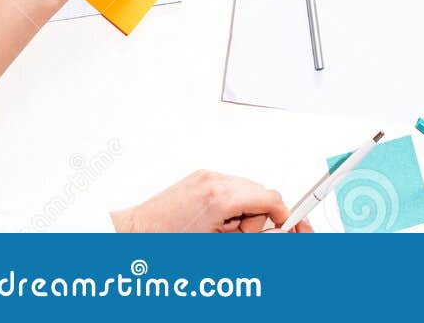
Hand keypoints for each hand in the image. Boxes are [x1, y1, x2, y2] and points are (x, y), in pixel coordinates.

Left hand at [110, 172, 310, 232]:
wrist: (130, 239)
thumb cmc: (165, 247)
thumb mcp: (217, 248)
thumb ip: (250, 239)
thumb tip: (276, 235)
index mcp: (222, 196)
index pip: (270, 198)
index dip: (285, 216)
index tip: (293, 229)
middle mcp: (215, 180)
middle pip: (259, 194)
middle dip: (258, 221)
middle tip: (240, 239)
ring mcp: (205, 177)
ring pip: (244, 193)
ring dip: (242, 215)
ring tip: (219, 235)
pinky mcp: (197, 178)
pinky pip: (227, 190)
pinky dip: (228, 208)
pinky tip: (213, 226)